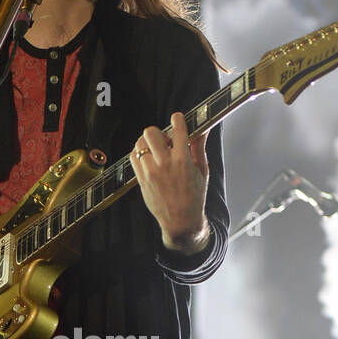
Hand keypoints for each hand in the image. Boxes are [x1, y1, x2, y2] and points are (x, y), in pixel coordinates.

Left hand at [130, 110, 209, 253]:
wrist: (181, 220)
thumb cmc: (194, 197)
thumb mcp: (202, 170)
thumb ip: (199, 147)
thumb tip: (204, 129)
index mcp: (183, 160)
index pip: (178, 129)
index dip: (177, 119)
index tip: (178, 118)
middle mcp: (164, 164)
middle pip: (151, 132)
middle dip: (158, 132)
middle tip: (165, 142)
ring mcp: (150, 172)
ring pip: (140, 143)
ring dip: (148, 143)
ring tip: (156, 152)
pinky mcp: (141, 179)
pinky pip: (133, 157)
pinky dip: (139, 153)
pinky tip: (149, 159)